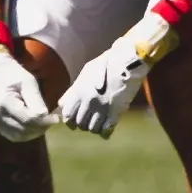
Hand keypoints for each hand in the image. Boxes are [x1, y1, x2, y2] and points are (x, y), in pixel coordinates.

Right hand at [0, 43, 52, 140]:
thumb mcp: (27, 81)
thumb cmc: (12, 75)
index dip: (44, 121)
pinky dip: (27, 134)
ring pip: (20, 136)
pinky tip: (35, 126)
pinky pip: (15, 136)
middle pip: (24, 130)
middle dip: (41, 127)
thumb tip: (45, 116)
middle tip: (52, 120)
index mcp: (4, 102)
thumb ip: (35, 99)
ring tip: (45, 122)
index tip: (56, 117)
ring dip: (35, 132)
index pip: (28, 119)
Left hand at [59, 12, 179, 138]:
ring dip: (94, 128)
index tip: (73, 122)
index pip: (68, 114)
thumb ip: (74, 89)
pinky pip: (106, 130)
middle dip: (83, 124)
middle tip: (88, 121)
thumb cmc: (107, 63)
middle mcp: (89, 100)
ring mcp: (103, 107)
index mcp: (79, 90)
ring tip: (98, 123)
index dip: (69, 121)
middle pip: (80, 123)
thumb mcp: (87, 72)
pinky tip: (107, 128)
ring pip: (92, 128)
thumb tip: (63, 104)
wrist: (128, 60)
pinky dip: (105, 132)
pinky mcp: (116, 111)